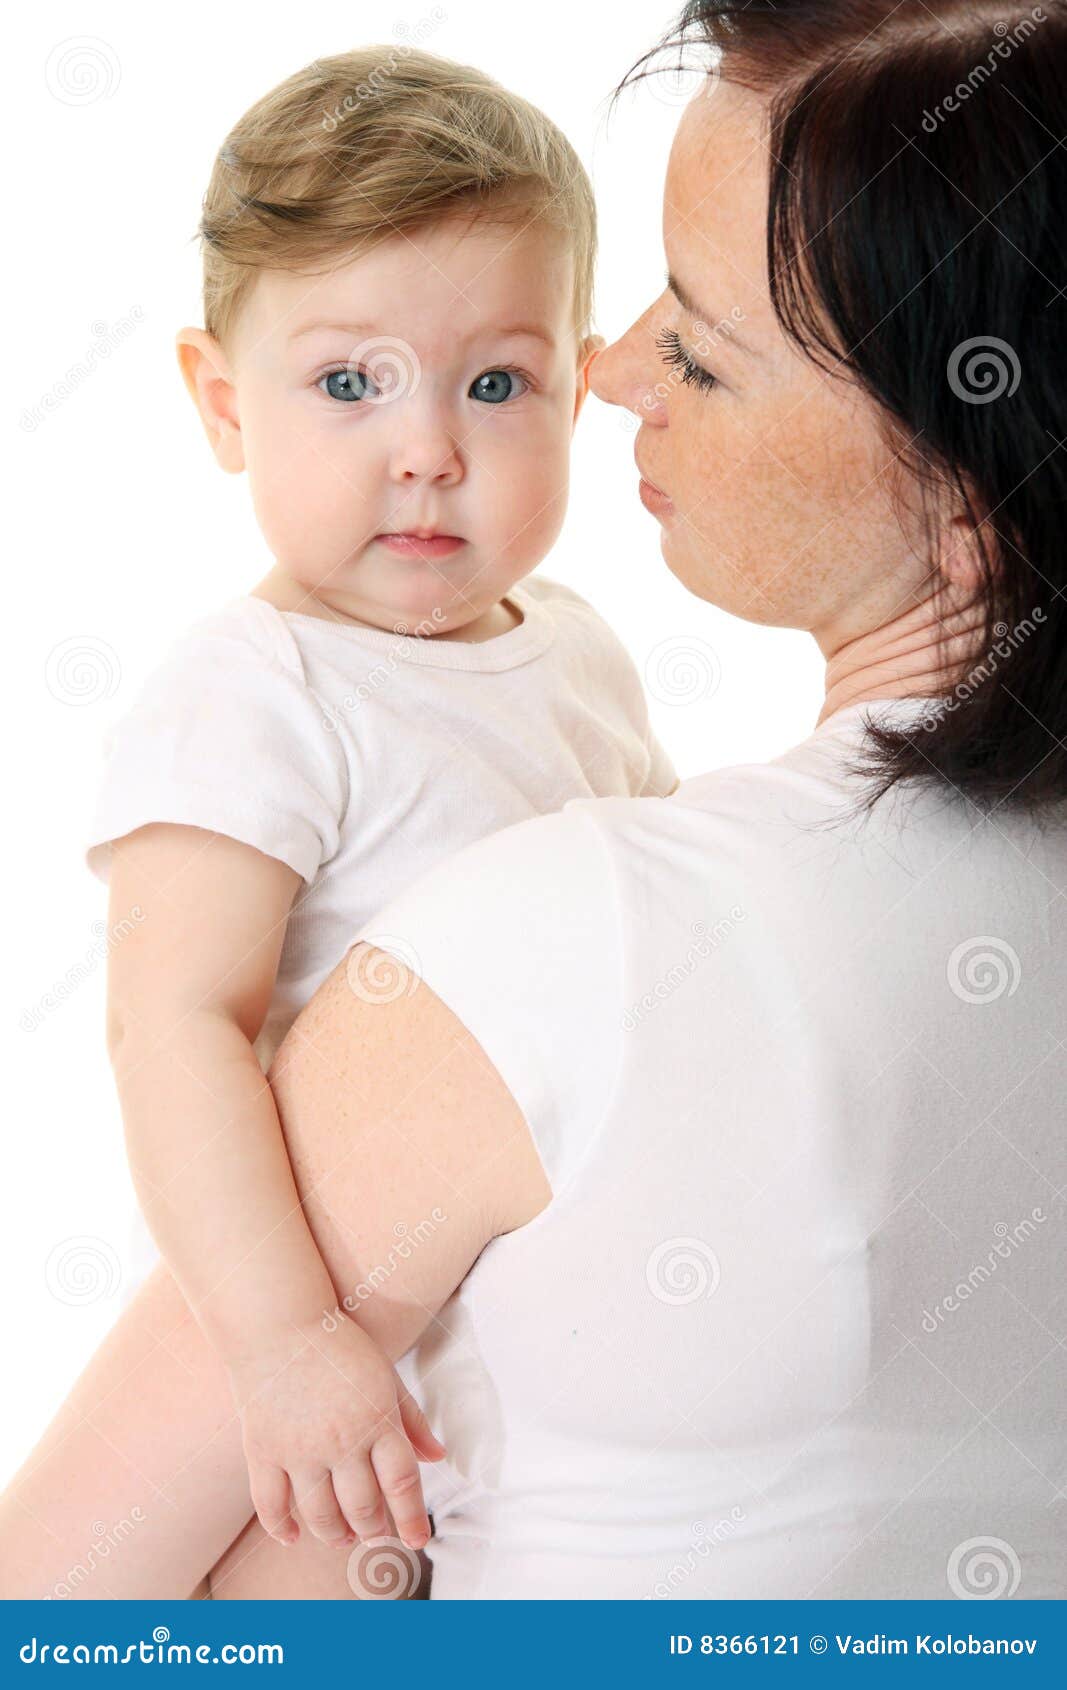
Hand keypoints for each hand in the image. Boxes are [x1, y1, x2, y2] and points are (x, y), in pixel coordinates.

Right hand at [227, 1313, 445, 1550]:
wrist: (278, 1323)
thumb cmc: (339, 1347)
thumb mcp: (385, 1375)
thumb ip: (412, 1419)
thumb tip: (439, 1457)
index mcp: (377, 1418)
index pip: (402, 1483)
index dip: (411, 1518)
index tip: (417, 1541)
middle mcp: (340, 1439)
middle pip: (363, 1507)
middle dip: (375, 1530)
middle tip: (377, 1535)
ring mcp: (299, 1449)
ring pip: (320, 1515)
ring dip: (335, 1534)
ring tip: (343, 1537)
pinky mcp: (262, 1450)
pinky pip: (271, 1505)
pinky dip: (283, 1528)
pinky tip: (294, 1536)